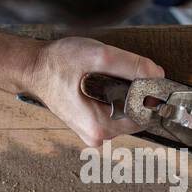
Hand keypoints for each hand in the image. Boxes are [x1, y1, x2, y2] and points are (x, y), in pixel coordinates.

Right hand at [24, 37, 163, 146]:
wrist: (33, 68)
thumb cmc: (58, 63)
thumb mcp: (98, 55)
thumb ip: (131, 65)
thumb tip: (157, 75)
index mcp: (100, 128)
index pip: (144, 115)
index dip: (148, 92)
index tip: (142, 73)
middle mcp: (98, 136)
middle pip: (137, 115)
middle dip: (135, 91)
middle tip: (117, 71)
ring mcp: (94, 133)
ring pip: (127, 112)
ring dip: (125, 92)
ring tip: (104, 75)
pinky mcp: (92, 125)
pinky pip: (116, 111)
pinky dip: (116, 95)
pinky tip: (101, 83)